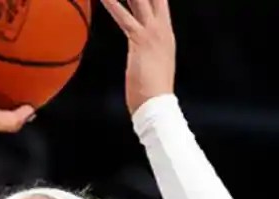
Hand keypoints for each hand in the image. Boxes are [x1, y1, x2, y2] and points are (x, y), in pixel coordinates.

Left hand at [100, 0, 175, 114]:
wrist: (158, 107)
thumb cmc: (152, 94)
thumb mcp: (150, 66)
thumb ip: (144, 53)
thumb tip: (139, 52)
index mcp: (165, 33)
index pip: (159, 1)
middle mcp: (162, 29)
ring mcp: (153, 34)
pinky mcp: (140, 42)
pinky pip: (124, 17)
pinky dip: (113, 4)